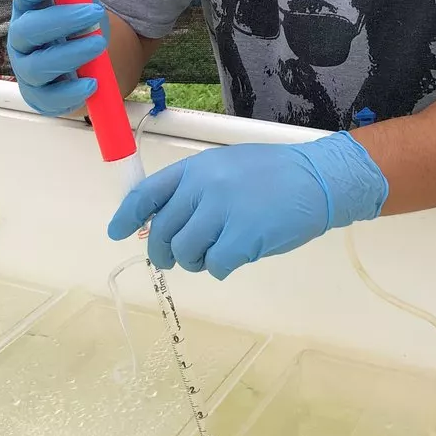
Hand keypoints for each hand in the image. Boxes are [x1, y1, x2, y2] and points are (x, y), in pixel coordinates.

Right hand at [7, 0, 107, 116]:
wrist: (81, 67)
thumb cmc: (75, 30)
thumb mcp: (81, 4)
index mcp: (29, 9)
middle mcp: (21, 39)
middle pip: (27, 29)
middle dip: (62, 20)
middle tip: (94, 12)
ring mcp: (27, 69)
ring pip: (38, 66)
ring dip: (70, 54)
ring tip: (99, 45)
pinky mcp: (40, 96)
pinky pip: (50, 98)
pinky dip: (71, 91)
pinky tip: (92, 83)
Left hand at [108, 132, 387, 278]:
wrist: (319, 178)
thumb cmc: (276, 174)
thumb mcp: (227, 168)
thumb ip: (196, 190)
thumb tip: (163, 224)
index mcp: (196, 168)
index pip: (148, 193)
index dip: (127, 216)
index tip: (116, 234)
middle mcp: (203, 188)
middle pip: (163, 232)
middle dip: (166, 253)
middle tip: (179, 259)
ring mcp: (222, 212)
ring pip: (186, 253)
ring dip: (196, 261)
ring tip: (215, 254)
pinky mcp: (242, 238)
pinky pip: (214, 266)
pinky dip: (221, 268)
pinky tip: (238, 256)